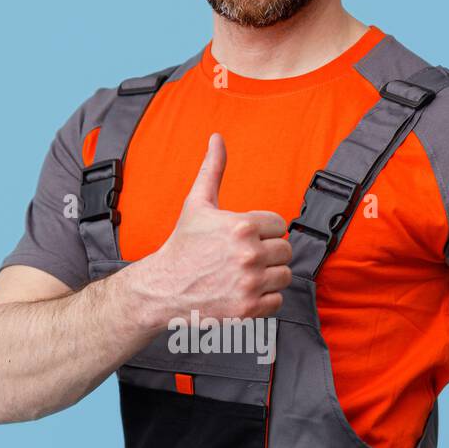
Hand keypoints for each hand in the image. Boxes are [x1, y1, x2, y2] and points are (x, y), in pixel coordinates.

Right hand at [131, 132, 292, 322]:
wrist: (163, 288)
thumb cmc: (182, 245)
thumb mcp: (197, 204)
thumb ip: (213, 170)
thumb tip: (217, 138)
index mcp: (241, 226)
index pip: (280, 225)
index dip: (264, 231)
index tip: (244, 238)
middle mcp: (249, 254)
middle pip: (285, 251)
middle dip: (268, 254)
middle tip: (243, 258)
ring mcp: (249, 284)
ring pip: (284, 276)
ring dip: (268, 276)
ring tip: (244, 275)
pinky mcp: (248, 309)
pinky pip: (277, 301)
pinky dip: (264, 299)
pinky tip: (244, 292)